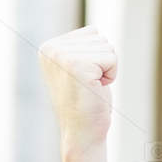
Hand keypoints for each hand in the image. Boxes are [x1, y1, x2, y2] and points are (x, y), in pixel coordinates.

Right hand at [38, 25, 117, 154]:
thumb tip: (95, 30)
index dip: (97, 57)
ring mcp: (62, 56)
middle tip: (88, 84)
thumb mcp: (79, 67)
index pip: (92, 32)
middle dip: (103, 62)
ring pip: (107, 47)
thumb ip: (82, 47)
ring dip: (107, 70)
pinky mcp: (77, 66)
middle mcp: (51, 48)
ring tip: (91, 87)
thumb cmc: (86, 101)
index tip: (83, 78)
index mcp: (49, 47)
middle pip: (100, 38)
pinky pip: (112, 59)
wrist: (82, 132)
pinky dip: (111, 76)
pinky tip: (96, 89)